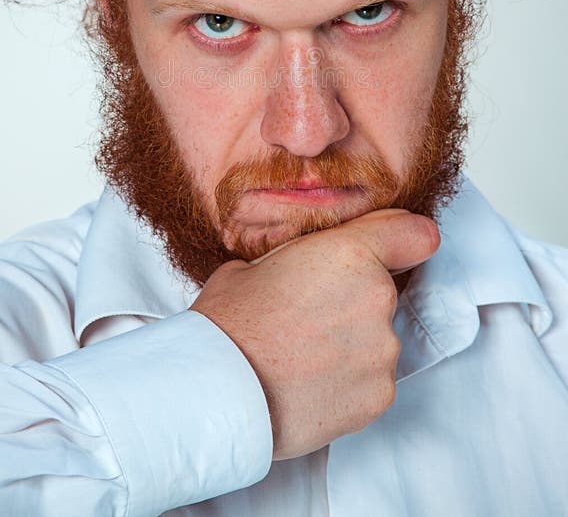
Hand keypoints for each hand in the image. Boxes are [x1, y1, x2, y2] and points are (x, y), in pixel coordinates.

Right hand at [190, 208, 439, 459]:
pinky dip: (348, 383)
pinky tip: (309, 384)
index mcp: (351, 253)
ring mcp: (382, 351)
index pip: (414, 234)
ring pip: (376, 340)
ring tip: (301, 358)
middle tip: (306, 319)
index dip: (405, 240)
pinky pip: (371, 381)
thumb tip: (314, 262)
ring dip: (350, 346)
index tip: (399, 250)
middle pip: (382, 292)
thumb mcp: (259, 261)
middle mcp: (377, 298)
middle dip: (352, 302)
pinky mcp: (379, 397)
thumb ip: (307, 256)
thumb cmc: (229, 322)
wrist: (217, 391)